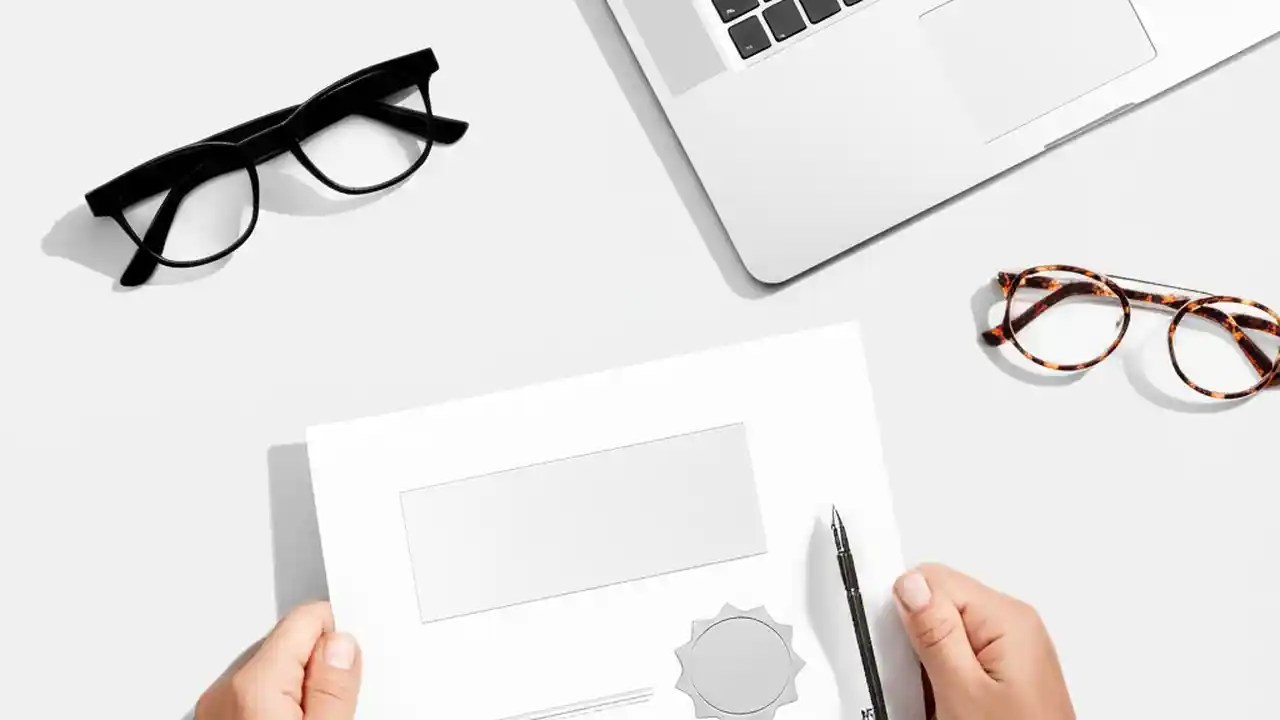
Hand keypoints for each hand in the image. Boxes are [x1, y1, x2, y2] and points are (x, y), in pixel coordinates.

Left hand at [196, 602, 361, 719]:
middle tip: (333, 706)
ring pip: (270, 671)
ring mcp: (213, 709)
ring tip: (311, 719)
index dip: (338, 640)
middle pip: (287, 645)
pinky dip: (273, 703)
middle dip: (316, 666)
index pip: (306, 620)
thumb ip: (334, 689)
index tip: (351, 666)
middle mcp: (224, 692)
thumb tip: (341, 646)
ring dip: (294, 688)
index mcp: (252, 686)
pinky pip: (251, 694)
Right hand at [894, 564, 1074, 719]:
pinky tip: (949, 707)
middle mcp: (1014, 627)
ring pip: (945, 633)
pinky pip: (959, 657)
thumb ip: (935, 632)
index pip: (933, 579)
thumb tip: (909, 583)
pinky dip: (944, 679)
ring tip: (939, 703)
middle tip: (922, 683)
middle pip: (940, 604)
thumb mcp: (963, 693)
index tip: (897, 649)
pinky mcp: (1006, 673)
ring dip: (929, 664)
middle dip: (917, 640)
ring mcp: (1012, 651)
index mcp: (1007, 619)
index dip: (904, 611)